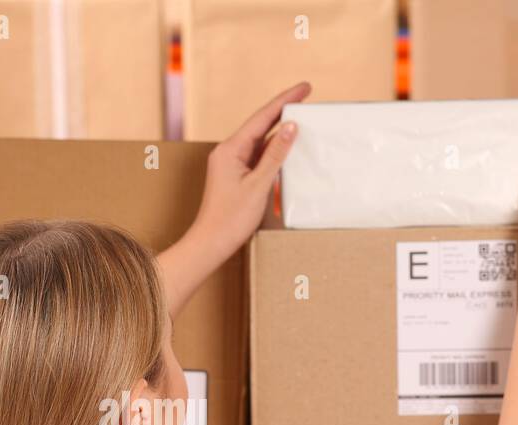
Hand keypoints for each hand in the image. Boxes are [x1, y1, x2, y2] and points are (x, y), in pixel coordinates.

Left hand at [185, 82, 310, 265]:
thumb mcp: (258, 185)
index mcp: (230, 150)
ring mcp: (231, 164)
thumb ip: (275, 154)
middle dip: (283, 110)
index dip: (285, 100)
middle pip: (261, 125)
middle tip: (306, 95)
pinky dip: (274, 151)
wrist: (211, 243)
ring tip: (302, 117)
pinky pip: (258, 157)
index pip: (262, 118)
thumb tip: (290, 127)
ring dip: (280, 130)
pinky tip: (289, 147)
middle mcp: (228, 152)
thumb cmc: (230, 218)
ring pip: (260, 141)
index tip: (305, 87)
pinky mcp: (236, 176)